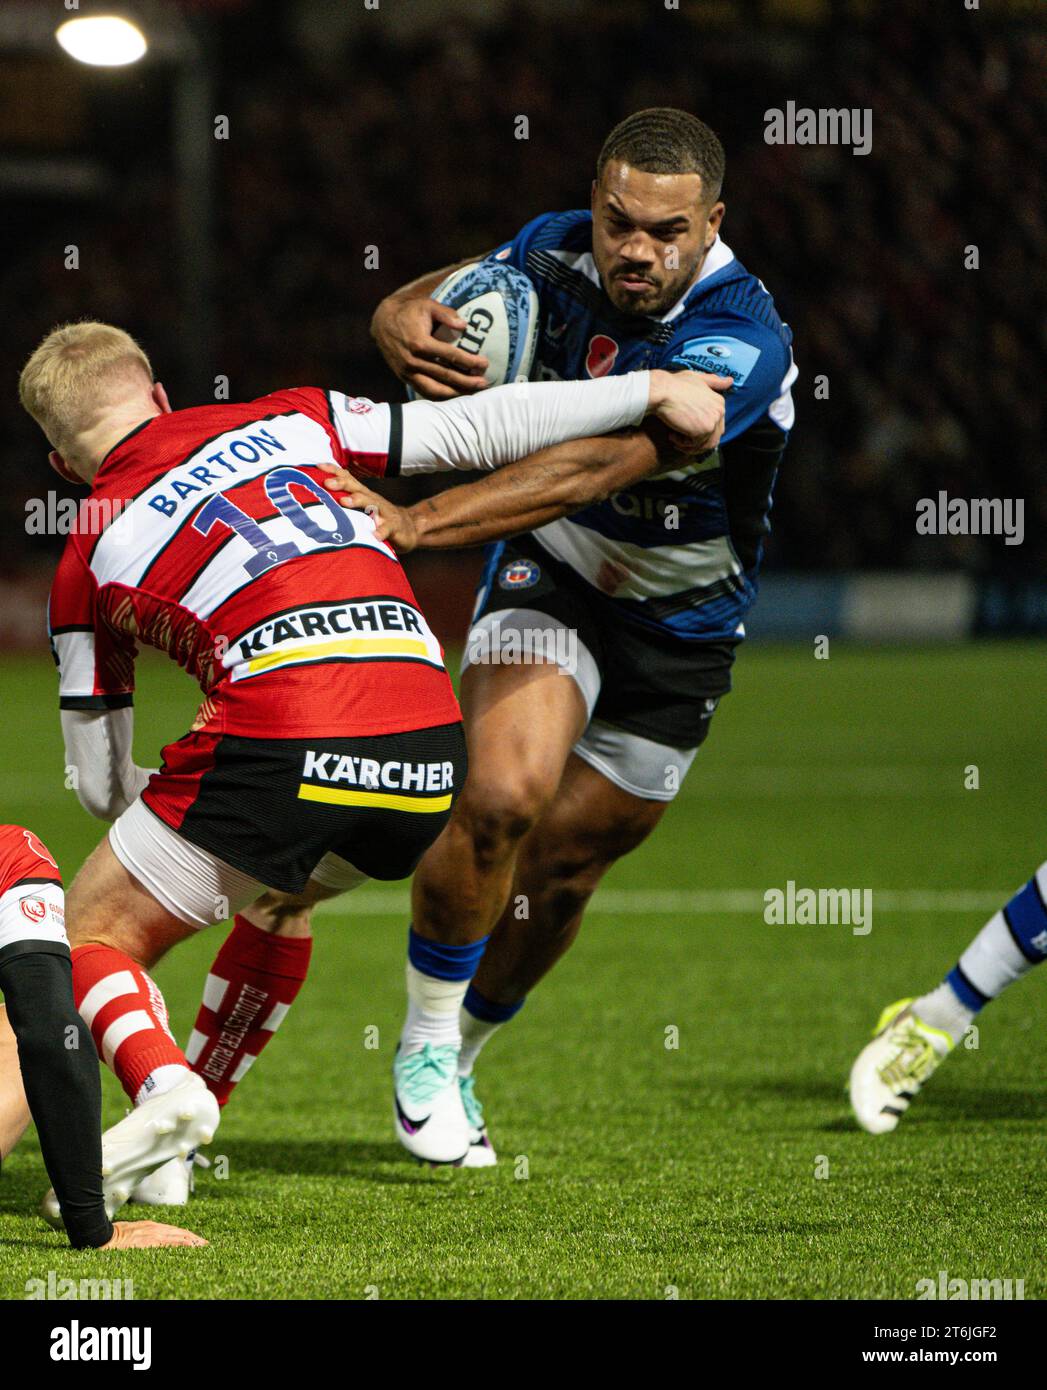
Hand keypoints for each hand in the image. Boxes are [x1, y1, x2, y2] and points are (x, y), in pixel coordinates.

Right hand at [99, 1220, 206, 1248]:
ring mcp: (153, 1235)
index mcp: (152, 1227)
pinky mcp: (149, 1241)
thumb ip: (146, 1236)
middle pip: (180, 1233)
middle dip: (194, 1239)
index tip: (197, 1240)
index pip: (175, 1231)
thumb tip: (154, 1242)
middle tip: (206, 1245)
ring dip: (192, 1242)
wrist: (103, 1236)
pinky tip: (191, 1247)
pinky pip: (170, 1243)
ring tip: (204, 1247)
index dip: (187, 1236)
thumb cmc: (115, 1236)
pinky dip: (182, 1244)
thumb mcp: (134, 1233)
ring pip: (178, 1237)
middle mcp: (155, 1229)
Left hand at [319, 463, 419, 552]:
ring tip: (344, 502)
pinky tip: (374, 535)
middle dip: (341, 483)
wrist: (410, 528)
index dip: (334, 471)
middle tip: (327, 483)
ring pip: (370, 504)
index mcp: (363, 494)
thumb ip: (346, 501)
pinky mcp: (394, 526)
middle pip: (356, 488)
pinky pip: (387, 528)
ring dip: (357, 501)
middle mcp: (372, 499)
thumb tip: (318, 499)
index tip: (318, 466)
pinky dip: (380, 531)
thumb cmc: (379, 517)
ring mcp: (384, 512)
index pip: (348, 478)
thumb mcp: (363, 507)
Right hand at [371, 295, 489, 399]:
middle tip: (484, 383)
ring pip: (435, 389)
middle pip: (446, 376)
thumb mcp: (427, 305)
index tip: (484, 363)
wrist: (382, 323)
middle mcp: (413, 361)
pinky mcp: (405, 378)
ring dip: (456, 393)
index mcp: (420, 343)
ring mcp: (408, 372)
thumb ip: (446, 314)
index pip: (451, 356)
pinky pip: (424, 391)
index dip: (469, 362)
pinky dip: (440, 396)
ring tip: (473, 392)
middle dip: (467, 381)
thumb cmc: (409, 312)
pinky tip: (454, 395)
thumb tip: (464, 325)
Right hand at [647, 369, 731, 452]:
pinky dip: (681, 444)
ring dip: (689, 446)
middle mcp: (720, 412)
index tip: (684, 429)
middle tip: (678, 438)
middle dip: (696, 442)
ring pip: (705, 444)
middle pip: (713, 437)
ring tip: (674, 438)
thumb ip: (714, 382)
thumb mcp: (697, 378)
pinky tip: (671, 435)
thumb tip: (731, 381)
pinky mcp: (704, 430)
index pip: (716, 426)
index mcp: (720, 402)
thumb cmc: (675, 384)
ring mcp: (713, 421)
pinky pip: (694, 446)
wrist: (662, 391)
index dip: (701, 431)